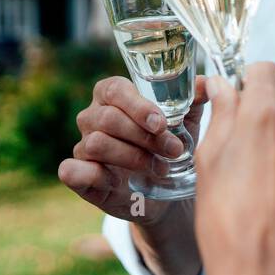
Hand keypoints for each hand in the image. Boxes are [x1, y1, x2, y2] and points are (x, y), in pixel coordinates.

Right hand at [59, 75, 209, 225]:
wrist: (164, 191)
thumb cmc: (169, 147)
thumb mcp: (186, 123)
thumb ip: (193, 100)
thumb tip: (204, 83)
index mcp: (112, 95)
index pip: (115, 89)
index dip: (138, 106)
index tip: (162, 124)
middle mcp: (92, 117)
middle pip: (109, 118)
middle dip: (144, 136)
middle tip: (173, 150)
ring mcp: (82, 145)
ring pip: (97, 143)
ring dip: (132, 157)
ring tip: (160, 168)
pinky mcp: (78, 174)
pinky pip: (70, 169)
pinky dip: (89, 173)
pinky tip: (114, 181)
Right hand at [194, 61, 274, 274]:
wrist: (260, 270)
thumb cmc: (224, 216)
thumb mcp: (209, 159)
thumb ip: (221, 113)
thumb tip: (222, 85)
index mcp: (264, 114)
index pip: (266, 71)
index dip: (252, 83)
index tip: (244, 100)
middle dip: (266, 125)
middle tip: (247, 161)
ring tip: (269, 187)